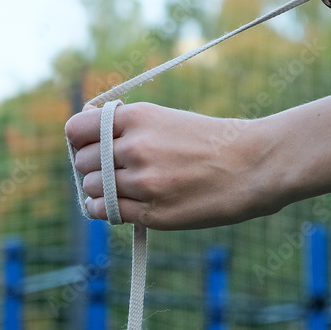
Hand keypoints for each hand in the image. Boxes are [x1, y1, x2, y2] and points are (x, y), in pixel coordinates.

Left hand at [65, 102, 279, 229]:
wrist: (253, 165)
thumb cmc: (208, 140)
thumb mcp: (164, 118)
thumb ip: (125, 125)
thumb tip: (83, 132)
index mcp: (137, 117)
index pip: (76, 130)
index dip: (79, 140)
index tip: (89, 146)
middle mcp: (135, 147)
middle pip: (83, 162)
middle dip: (92, 167)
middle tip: (109, 170)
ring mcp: (143, 181)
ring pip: (92, 188)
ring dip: (99, 190)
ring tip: (120, 188)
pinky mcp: (152, 212)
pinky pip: (106, 212)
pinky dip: (104, 209)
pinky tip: (117, 205)